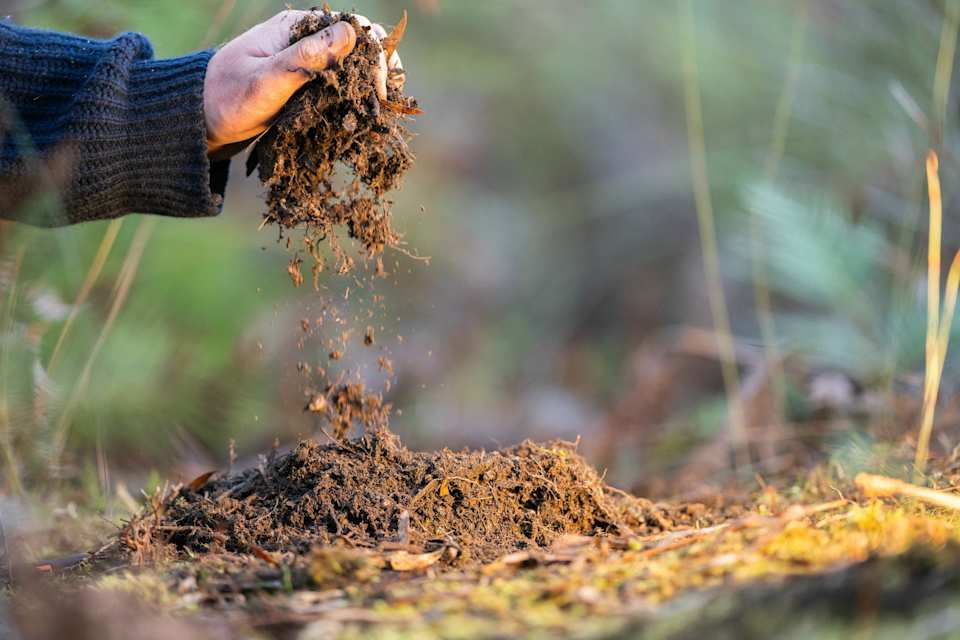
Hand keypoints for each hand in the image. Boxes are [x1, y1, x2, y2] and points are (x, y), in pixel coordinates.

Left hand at [203, 10, 403, 158]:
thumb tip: (351, 33)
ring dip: (370, 89)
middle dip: (379, 72)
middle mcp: (305, 41)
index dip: (374, 57)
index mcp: (297, 28)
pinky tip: (364, 121)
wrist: (200, 121)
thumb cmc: (227, 98)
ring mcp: (307, 65)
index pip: (353, 28)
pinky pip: (339, 89)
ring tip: (381, 115)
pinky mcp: (305, 87)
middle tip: (386, 104)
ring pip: (353, 70)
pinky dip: (355, 102)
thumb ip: (306, 57)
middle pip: (359, 48)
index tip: (377, 90)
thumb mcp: (267, 79)